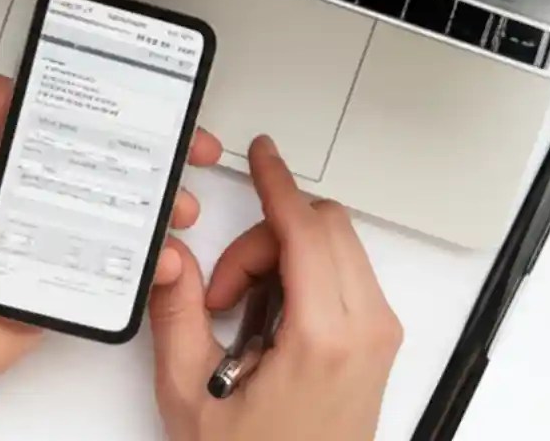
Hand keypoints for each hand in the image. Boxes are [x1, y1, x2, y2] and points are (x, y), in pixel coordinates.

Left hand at [0, 75, 222, 439]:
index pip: (47, 114)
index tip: (137, 93)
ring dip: (156, 200)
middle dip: (148, 148)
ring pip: (115, 202)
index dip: (94, 100)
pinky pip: (115, 254)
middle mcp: (25, 189)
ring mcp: (51, 231)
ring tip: (181, 209)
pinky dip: (147, 254)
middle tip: (188, 148)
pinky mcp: (69, 272)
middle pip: (95, 154)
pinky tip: (163, 259)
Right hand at [149, 136, 402, 440]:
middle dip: (267, 235)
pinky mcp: (378, 344)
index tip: (263, 155)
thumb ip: (175, 315)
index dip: (277, 183)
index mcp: (325, 337)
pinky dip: (306, 273)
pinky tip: (269, 318)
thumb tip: (170, 260)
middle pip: (324, 227)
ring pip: (338, 245)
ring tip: (242, 313)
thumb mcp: (192, 394)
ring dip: (286, 255)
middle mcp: (367, 330)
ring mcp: (379, 336)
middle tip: (224, 287)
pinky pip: (347, 274)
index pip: (306, 228)